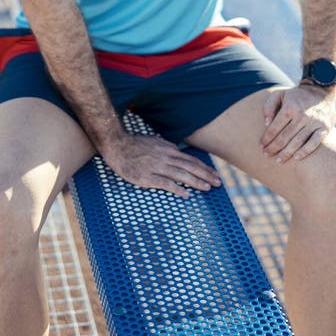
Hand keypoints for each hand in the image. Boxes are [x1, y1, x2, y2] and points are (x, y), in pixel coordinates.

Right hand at [102, 134, 221, 197]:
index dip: (204, 168)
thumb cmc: (136, 144)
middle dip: (206, 176)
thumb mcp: (155, 142)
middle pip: (190, 167)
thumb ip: (167, 147)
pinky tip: (186, 194)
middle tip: (218, 183)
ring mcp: (157, 167)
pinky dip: (177, 189)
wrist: (117, 146)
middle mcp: (166, 158)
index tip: (214, 175)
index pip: (191, 160)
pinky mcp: (147, 177)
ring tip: (207, 188)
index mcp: (168, 150)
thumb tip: (178, 151)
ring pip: (181, 175)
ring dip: (196, 182)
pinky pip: (165, 183)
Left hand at [261, 84, 335, 163]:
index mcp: (290, 107)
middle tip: (266, 155)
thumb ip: (269, 106)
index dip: (267, 138)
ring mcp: (314, 123)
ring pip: (298, 142)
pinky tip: (296, 158)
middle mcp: (302, 116)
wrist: (321, 91)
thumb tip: (266, 123)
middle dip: (274, 148)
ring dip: (286, 153)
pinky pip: (314, 143)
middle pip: (285, 137)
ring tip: (278, 160)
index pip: (275, 127)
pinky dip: (305, 151)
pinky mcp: (324, 128)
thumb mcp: (280, 94)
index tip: (261, 146)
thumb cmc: (296, 95)